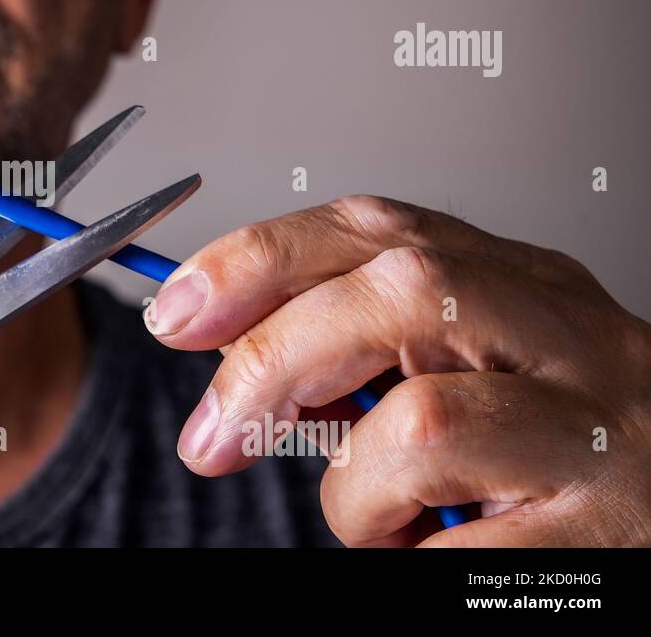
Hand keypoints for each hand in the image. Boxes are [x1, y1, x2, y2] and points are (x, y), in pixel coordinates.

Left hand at [145, 195, 650, 545]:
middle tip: (213, 436)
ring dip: (354, 485)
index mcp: (523, 283)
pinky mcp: (609, 529)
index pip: (373, 228)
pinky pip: (456, 546)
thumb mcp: (467, 370)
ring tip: (373, 517)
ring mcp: (600, 430)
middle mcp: (569, 337)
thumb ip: (367, 350)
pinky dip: (406, 557)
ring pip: (425, 419)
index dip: (258, 260)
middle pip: (397, 291)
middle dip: (274, 357)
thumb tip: (233, 356)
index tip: (177, 311)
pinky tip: (425, 553)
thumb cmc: (556, 449)